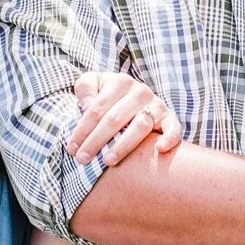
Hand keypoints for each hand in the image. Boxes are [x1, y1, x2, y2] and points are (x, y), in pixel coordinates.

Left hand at [66, 71, 182, 165]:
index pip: (96, 109)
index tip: (71, 149)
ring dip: (123, 145)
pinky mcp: (169, 118)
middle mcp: (140, 91)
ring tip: (108, 162)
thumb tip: (87, 105)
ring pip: (140, 126)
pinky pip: (173, 128)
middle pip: (115, 119)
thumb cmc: (107, 95)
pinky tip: (159, 149)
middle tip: (83, 159)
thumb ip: (85, 88)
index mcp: (120, 82)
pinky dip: (169, 138)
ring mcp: (156, 105)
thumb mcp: (93, 83)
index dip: (82, 130)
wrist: (133, 96)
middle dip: (96, 141)